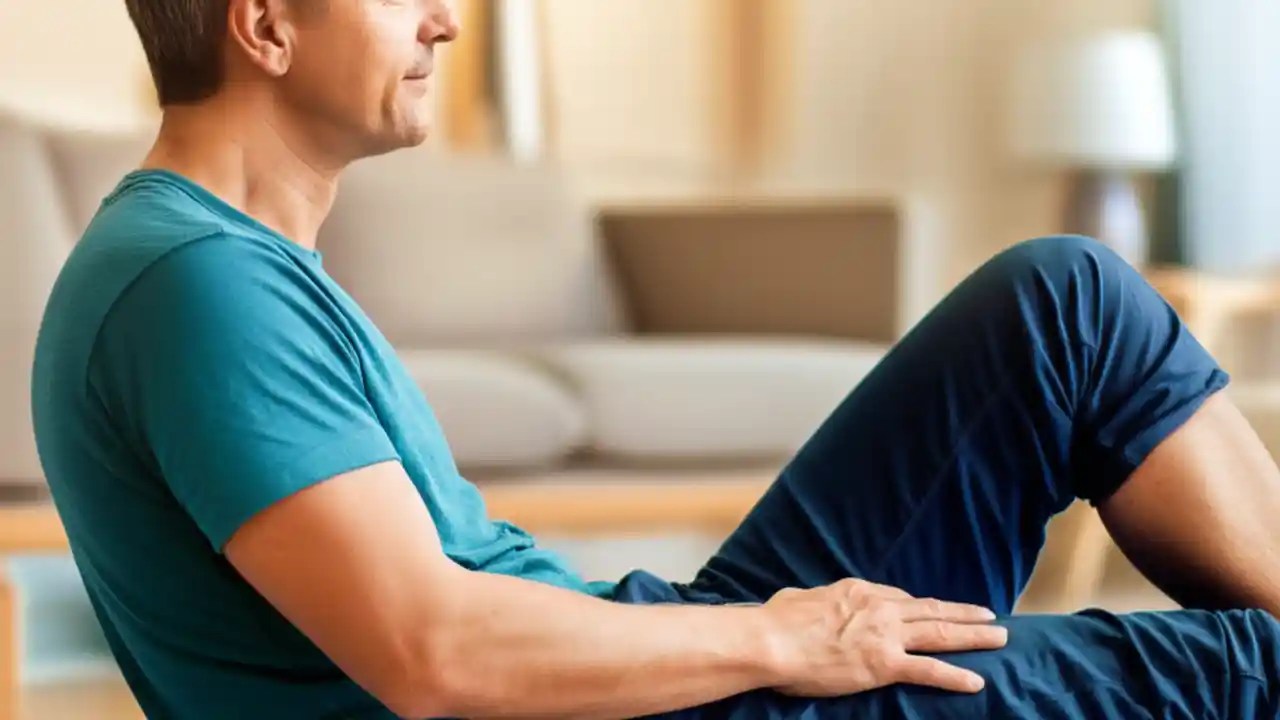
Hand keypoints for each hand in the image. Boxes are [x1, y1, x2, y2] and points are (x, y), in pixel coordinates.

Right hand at [759, 578, 1006, 696]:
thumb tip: (806, 604)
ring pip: (941, 633)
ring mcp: (885, 635)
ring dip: (973, 635)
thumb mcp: (799, 600)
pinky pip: (929, 670)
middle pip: (931, 610)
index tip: (937, 611)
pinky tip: (976, 681)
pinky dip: (955, 675)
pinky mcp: (885, 664)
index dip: (922, 607)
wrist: (772, 641)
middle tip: (990, 615)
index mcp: (858, 592)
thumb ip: (814, 602)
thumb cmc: (775, 621)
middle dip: (964, 613)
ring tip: (999, 637)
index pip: (899, 598)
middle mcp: (879, 608)